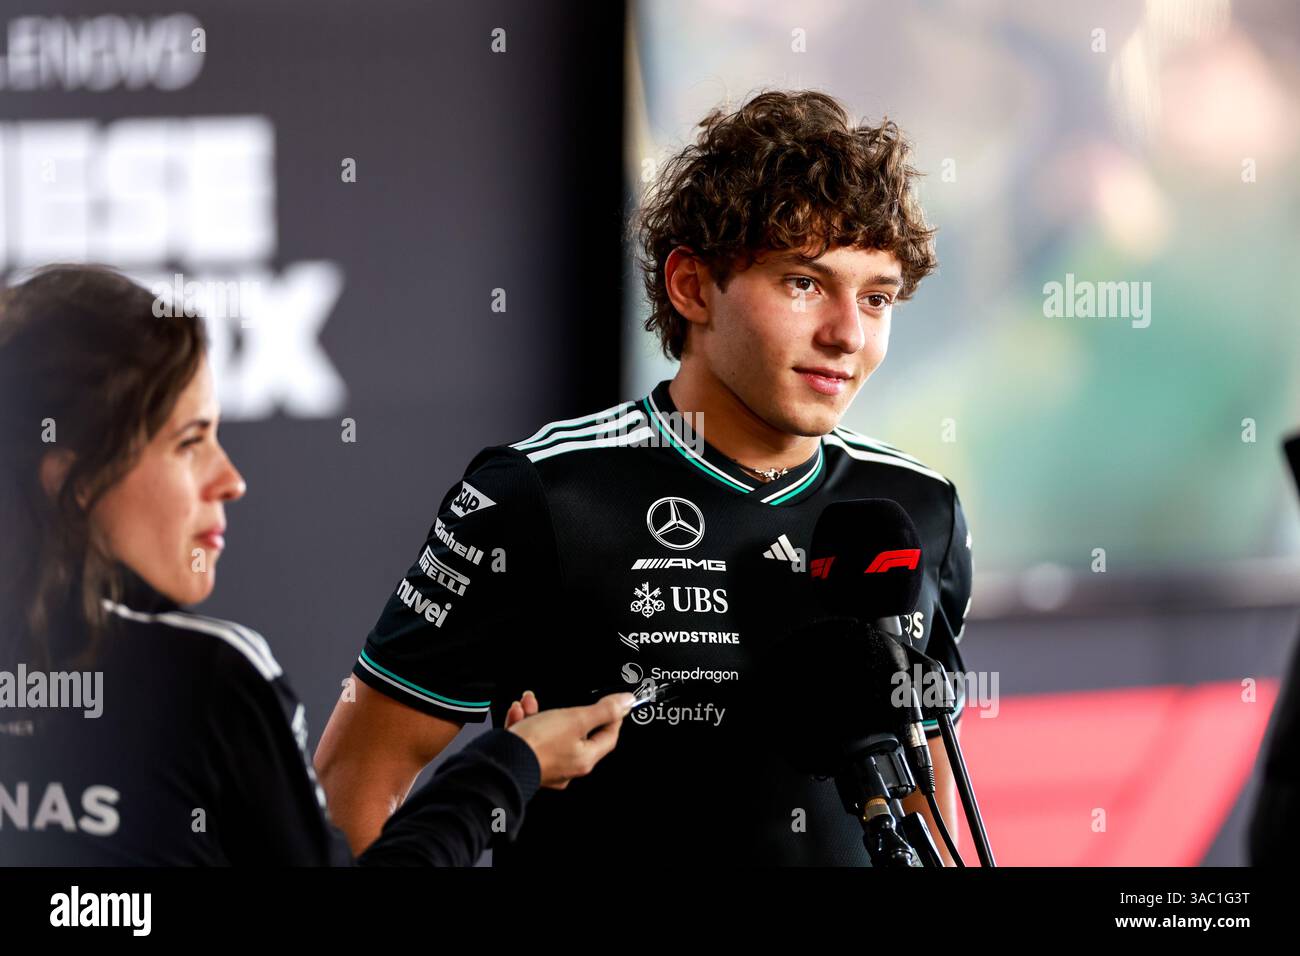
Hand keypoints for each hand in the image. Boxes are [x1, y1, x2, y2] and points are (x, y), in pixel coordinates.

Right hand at [505, 690, 635, 788]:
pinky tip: (518, 713)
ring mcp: (548, 767)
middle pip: (576, 733)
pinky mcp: (528, 763)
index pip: (609, 736)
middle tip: (559, 700)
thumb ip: (603, 710)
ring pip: (550, 733)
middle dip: (565, 711)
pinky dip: (526, 723)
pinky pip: (532, 739)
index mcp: (585, 759)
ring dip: (540, 713)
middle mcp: (568, 767)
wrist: (500, 760)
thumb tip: (626, 702)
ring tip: (529, 702)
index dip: (611, 717)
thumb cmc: (537, 744)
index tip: (611, 704)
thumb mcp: (576, 719)